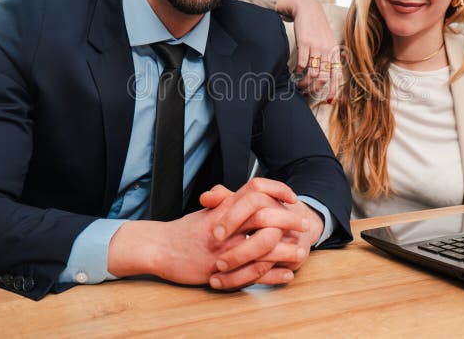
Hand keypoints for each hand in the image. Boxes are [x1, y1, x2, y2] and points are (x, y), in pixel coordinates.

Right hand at [107, 178, 307, 288]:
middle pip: (266, 215)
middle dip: (289, 221)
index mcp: (225, 207)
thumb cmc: (184, 230)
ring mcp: (225, 246)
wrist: (159, 247)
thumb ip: (226, 202)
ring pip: (263, 245)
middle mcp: (227, 224)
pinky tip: (286, 274)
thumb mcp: (208, 211)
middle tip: (304, 226)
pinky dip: (273, 274)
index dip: (277, 190)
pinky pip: (252, 272)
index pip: (256, 189)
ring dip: (286, 250)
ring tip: (301, 252)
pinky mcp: (221, 268)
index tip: (291, 198)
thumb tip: (242, 193)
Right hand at [276, 0, 343, 101]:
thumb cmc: (317, 27)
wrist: (308, 9)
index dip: (333, 89)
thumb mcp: (328, 41)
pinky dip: (298, 71)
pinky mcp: (305, 43)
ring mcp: (316, 47)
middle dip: (314, 89)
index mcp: (335, 51)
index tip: (327, 100)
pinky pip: (302, 64)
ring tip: (299, 84)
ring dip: (304, 82)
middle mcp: (327, 50)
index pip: (336, 75)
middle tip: (307, 91)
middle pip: (323, 78)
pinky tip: (294, 72)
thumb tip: (328, 74)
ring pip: (312, 73)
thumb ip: (330, 55)